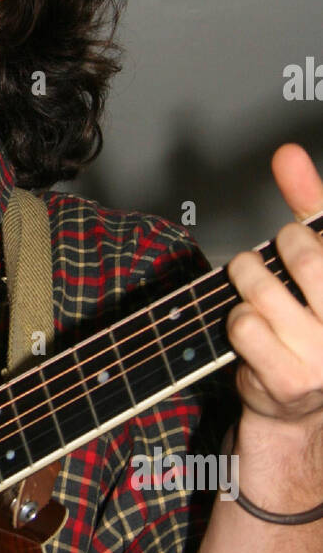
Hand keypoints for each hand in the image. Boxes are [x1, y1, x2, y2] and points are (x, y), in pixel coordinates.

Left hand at [226, 144, 322, 424]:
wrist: (302, 398)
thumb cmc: (313, 314)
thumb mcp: (320, 253)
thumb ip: (310, 201)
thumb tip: (288, 153)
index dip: (305, 234)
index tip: (292, 237)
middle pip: (305, 254)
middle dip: (279, 248)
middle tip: (275, 259)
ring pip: (262, 289)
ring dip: (247, 280)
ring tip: (255, 289)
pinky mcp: (291, 378)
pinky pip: (243, 324)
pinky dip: (237, 319)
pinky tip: (253, 328)